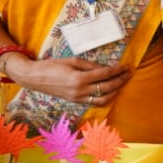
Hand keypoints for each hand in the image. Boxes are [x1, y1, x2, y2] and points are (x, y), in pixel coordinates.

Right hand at [8, 55, 131, 105]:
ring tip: (121, 83)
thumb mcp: (72, 61)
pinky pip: (94, 102)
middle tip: (128, 74)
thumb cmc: (52, 66)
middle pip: (107, 87)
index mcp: (79, 79)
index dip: (117, 70)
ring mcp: (77, 98)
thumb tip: (106, 68)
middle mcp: (79, 91)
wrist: (34, 77)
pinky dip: (104, 97)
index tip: (126, 67)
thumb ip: (90, 66)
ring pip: (103, 99)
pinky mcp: (75, 101)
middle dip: (120, 80)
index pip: (105, 74)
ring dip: (115, 91)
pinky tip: (110, 91)